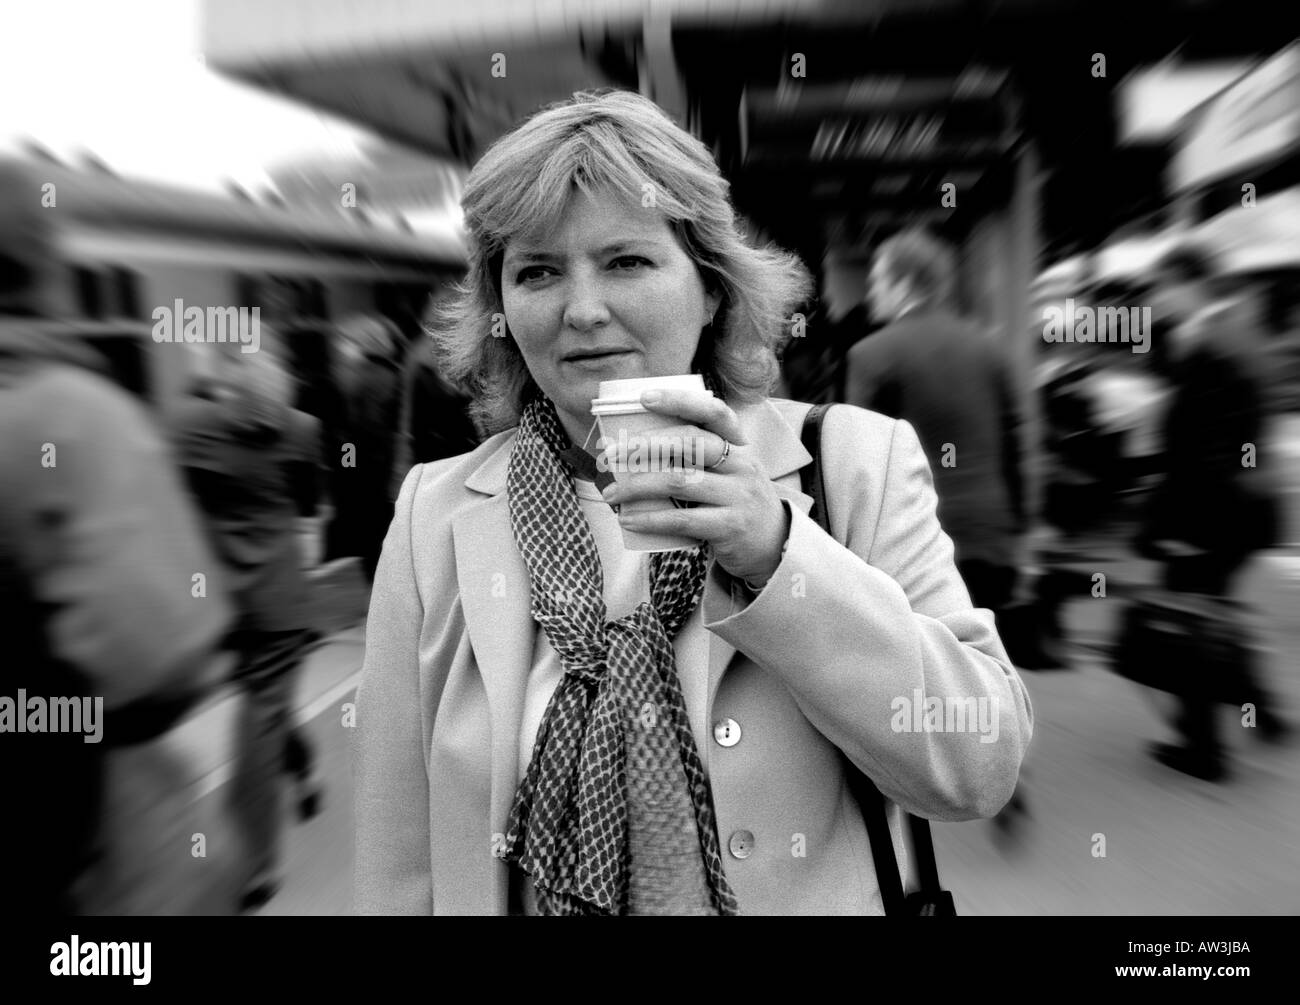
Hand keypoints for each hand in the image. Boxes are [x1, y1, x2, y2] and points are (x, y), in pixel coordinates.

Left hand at [598, 387, 789, 585]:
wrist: (776, 546)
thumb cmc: (737, 505)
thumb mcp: (729, 474)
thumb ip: (698, 460)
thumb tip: (636, 451)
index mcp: (738, 447)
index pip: (714, 413)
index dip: (680, 401)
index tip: (645, 398)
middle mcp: (742, 465)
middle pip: (690, 443)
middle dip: (644, 446)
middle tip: (611, 454)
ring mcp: (738, 495)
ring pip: (679, 481)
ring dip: (638, 486)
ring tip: (611, 493)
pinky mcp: (731, 526)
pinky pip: (683, 519)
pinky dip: (651, 519)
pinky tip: (629, 520)